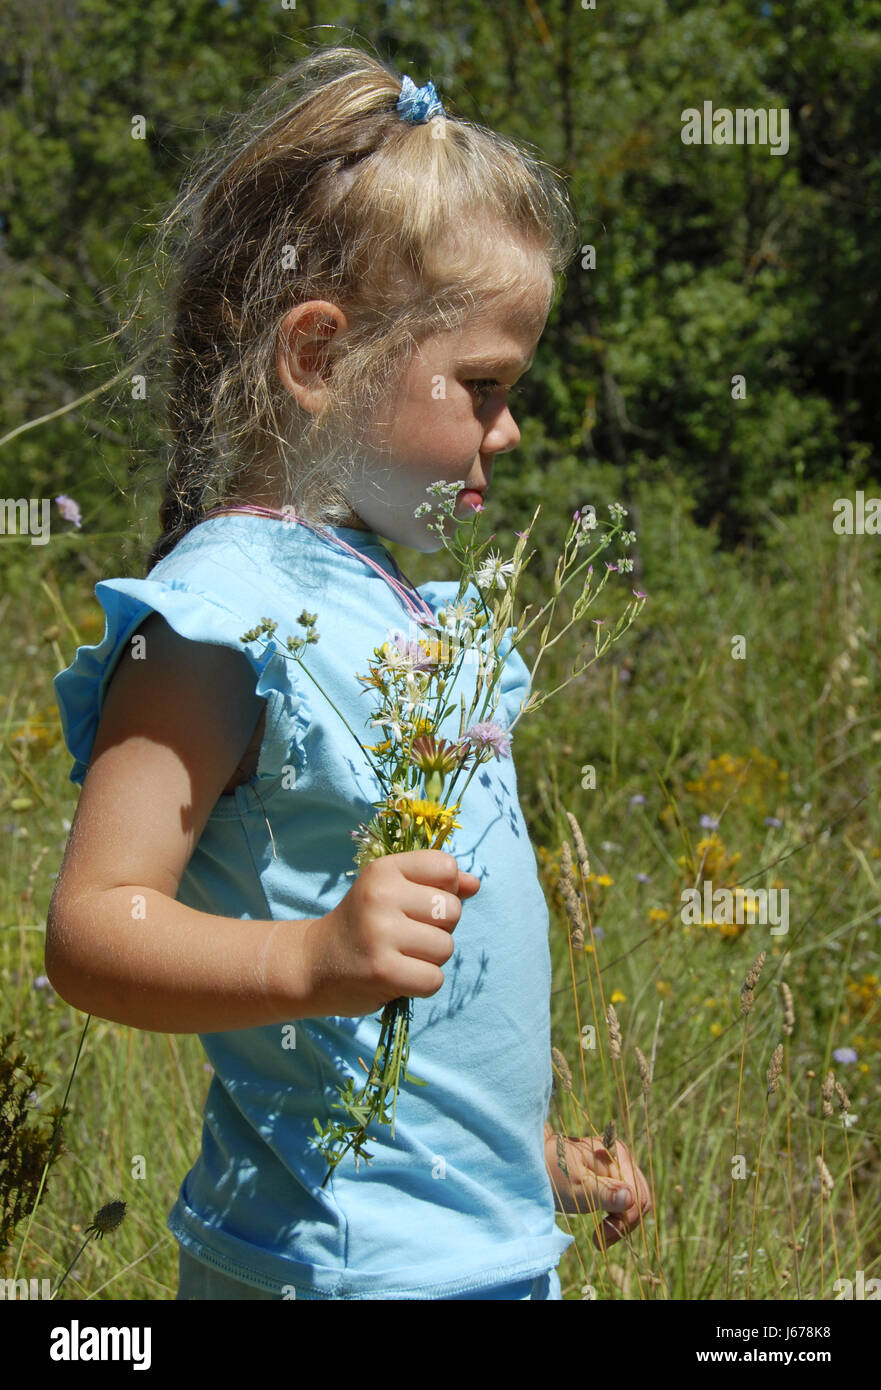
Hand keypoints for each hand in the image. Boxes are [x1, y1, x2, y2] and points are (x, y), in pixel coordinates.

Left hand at [544, 1124, 651, 1247]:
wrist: (533, 1161)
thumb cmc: (551, 1173)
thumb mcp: (576, 1187)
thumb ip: (604, 1192)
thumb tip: (630, 1198)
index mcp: (616, 1155)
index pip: (636, 1197)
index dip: (623, 1222)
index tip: (600, 1240)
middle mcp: (621, 1158)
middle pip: (641, 1198)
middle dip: (624, 1223)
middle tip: (600, 1241)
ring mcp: (617, 1167)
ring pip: (636, 1201)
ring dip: (622, 1222)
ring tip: (601, 1236)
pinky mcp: (611, 1177)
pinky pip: (626, 1200)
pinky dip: (618, 1216)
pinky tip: (604, 1225)